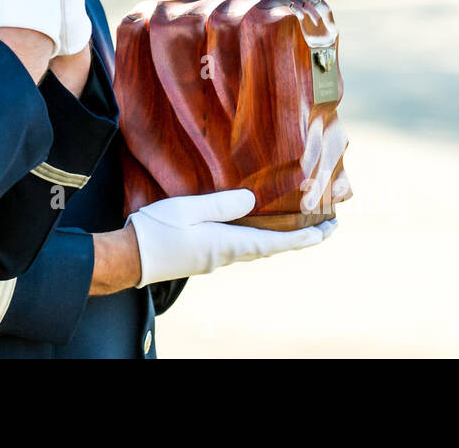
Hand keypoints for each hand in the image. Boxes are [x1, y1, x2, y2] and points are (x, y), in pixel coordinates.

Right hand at [127, 189, 333, 287]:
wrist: (129, 258)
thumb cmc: (157, 231)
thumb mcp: (189, 209)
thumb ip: (222, 204)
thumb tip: (253, 199)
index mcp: (228, 243)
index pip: (276, 242)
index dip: (305, 237)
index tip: (328, 230)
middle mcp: (227, 255)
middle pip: (271, 248)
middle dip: (299, 238)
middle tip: (322, 226)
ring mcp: (215, 259)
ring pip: (257, 249)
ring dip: (279, 239)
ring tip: (295, 225)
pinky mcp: (203, 257)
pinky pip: (240, 247)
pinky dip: (258, 238)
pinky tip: (254, 226)